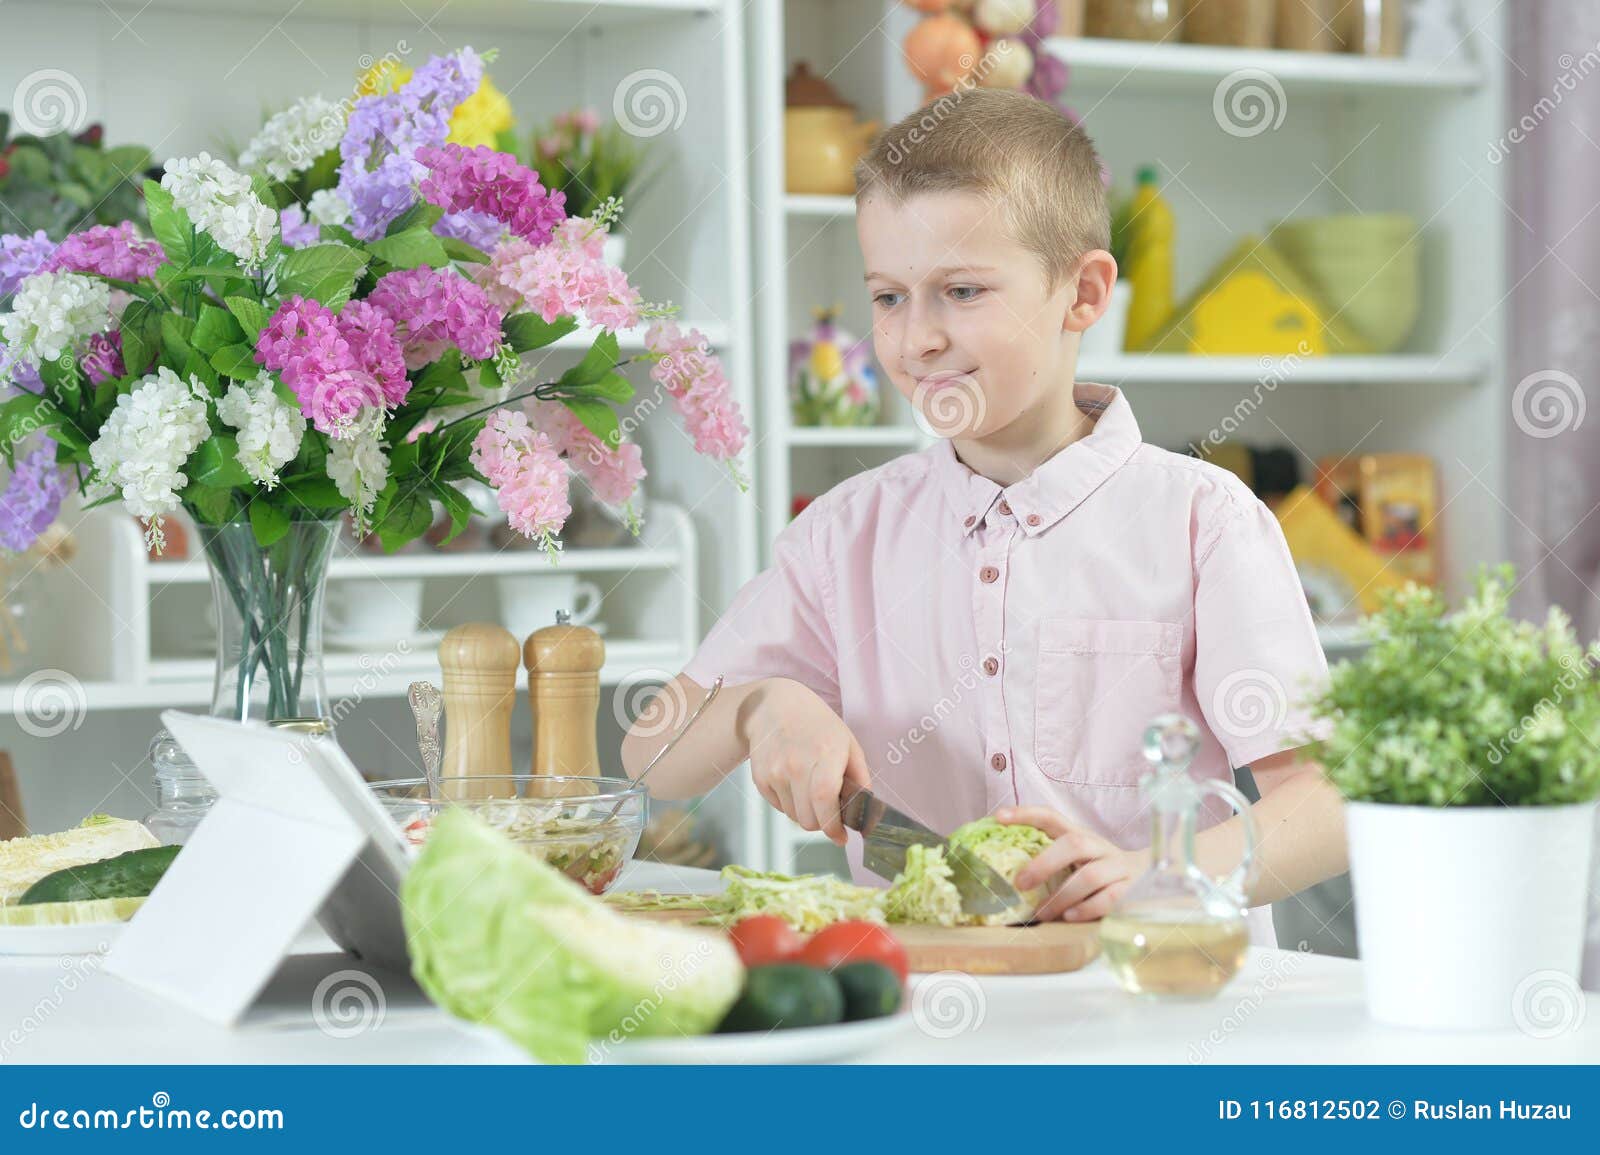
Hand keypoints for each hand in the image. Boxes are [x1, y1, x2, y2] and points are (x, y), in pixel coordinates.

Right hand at [738, 678, 870, 845]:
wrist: (774, 707)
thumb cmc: (817, 725)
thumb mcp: (848, 743)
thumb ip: (860, 779)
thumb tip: (866, 814)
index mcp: (825, 753)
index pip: (825, 799)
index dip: (833, 826)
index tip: (841, 837)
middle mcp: (796, 764)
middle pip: (809, 818)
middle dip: (823, 824)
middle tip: (829, 813)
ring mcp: (775, 772)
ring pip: (794, 817)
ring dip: (806, 813)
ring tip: (810, 790)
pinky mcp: (759, 778)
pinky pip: (779, 808)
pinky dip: (790, 804)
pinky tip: (794, 783)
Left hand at [997, 807, 1150, 921]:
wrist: (1151, 876)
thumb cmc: (1099, 869)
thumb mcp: (1077, 858)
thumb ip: (1050, 860)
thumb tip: (1003, 876)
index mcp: (1080, 835)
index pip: (1052, 817)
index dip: (1026, 813)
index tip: (999, 816)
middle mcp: (1099, 847)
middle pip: (1074, 844)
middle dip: (1044, 863)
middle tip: (1020, 883)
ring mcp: (1117, 868)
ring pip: (1090, 876)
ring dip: (1062, 895)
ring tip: (1042, 912)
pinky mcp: (1130, 890)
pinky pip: (1109, 899)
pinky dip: (1087, 909)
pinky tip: (1069, 917)